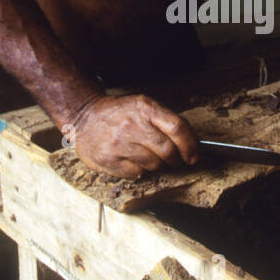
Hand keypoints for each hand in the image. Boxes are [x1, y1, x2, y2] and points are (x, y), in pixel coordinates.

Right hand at [61, 93, 200, 179]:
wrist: (84, 117)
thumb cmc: (119, 114)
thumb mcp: (142, 107)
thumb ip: (166, 122)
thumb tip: (193, 144)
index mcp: (144, 107)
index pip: (177, 127)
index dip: (191, 145)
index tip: (194, 155)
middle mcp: (132, 124)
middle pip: (168, 150)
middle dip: (176, 159)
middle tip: (175, 160)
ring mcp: (119, 143)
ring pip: (154, 164)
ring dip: (158, 165)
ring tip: (149, 157)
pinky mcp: (109, 160)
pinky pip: (138, 173)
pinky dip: (141, 170)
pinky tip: (133, 160)